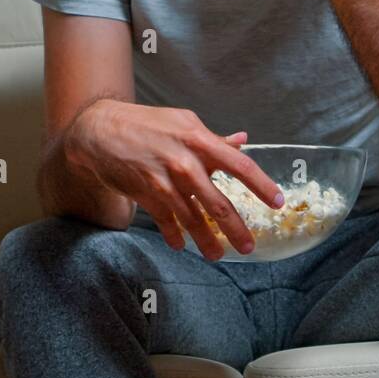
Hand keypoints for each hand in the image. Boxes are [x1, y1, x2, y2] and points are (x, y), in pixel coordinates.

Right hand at [66, 100, 283, 258]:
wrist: (101, 131)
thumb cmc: (147, 124)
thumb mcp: (183, 122)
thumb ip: (214, 139)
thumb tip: (242, 140)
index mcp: (199, 139)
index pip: (240, 165)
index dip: (262, 185)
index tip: (277, 202)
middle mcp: (185, 162)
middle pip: (219, 203)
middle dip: (236, 229)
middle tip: (248, 246)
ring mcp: (165, 181)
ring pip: (193, 219)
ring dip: (207, 240)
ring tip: (217, 254)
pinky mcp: (147, 195)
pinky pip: (167, 222)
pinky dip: (175, 236)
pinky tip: (182, 245)